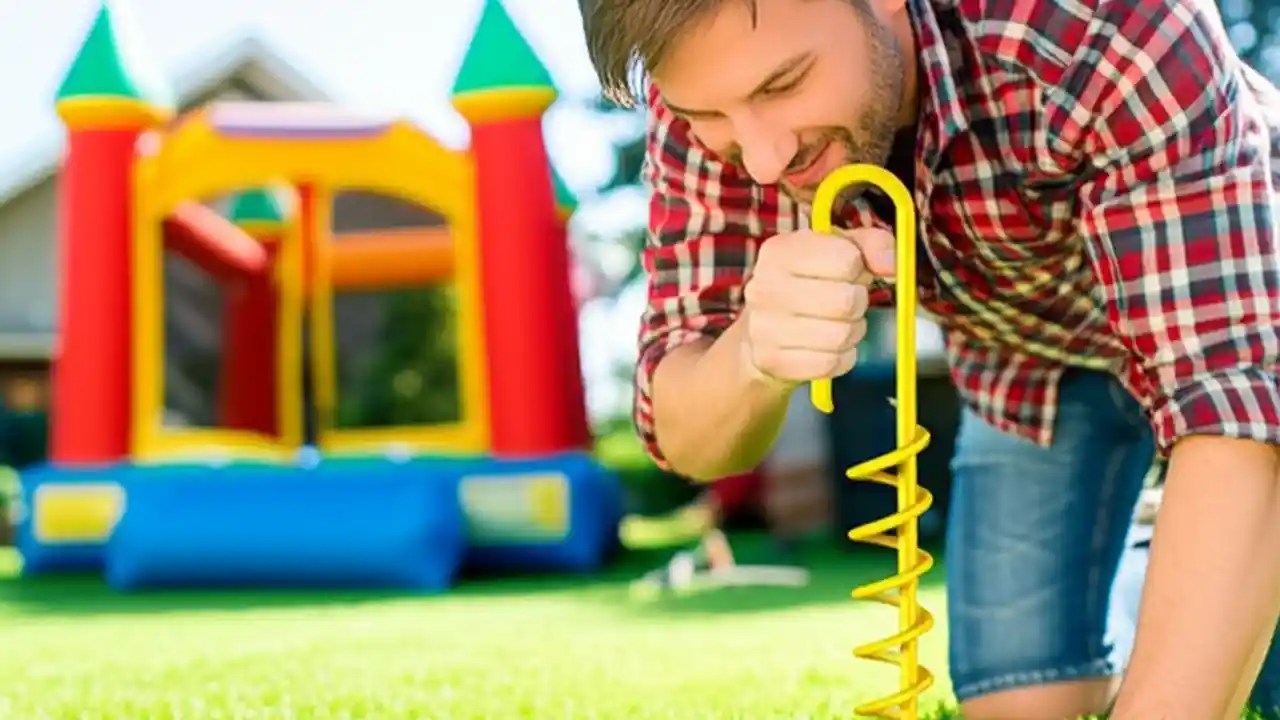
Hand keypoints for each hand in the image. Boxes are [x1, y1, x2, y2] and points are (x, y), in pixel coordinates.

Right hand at [742, 227, 895, 385]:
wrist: (763, 332)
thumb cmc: (809, 284)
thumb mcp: (836, 251)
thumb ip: (870, 244)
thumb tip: (892, 264)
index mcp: (780, 251)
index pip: (846, 259)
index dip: (858, 267)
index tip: (848, 272)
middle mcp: (765, 287)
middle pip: (846, 302)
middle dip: (858, 303)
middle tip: (846, 302)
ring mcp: (765, 327)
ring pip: (841, 336)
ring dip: (852, 332)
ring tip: (837, 324)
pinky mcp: (773, 360)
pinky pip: (831, 363)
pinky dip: (840, 357)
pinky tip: (827, 346)